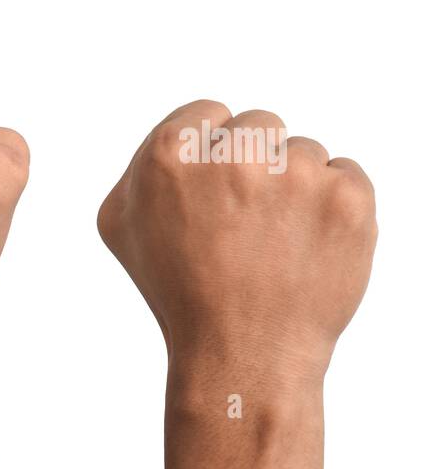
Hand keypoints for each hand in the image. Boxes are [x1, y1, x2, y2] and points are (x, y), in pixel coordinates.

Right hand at [96, 99, 376, 380]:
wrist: (242, 353)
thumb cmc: (177, 293)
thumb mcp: (121, 227)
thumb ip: (141, 166)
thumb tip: (179, 136)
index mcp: (170, 155)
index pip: (209, 114)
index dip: (211, 156)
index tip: (213, 196)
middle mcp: (234, 155)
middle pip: (259, 124)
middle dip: (255, 165)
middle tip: (243, 224)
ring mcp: (295, 174)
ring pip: (304, 152)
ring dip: (293, 189)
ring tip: (273, 244)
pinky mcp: (346, 197)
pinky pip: (345, 175)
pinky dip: (332, 208)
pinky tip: (305, 247)